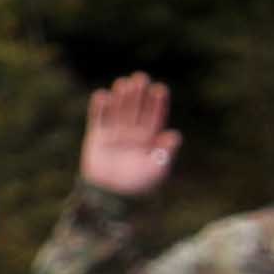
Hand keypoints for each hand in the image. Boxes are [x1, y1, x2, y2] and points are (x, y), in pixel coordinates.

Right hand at [79, 74, 180, 200]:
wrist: (112, 196)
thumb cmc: (138, 185)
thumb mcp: (157, 169)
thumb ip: (166, 152)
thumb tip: (175, 135)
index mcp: (150, 139)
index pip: (155, 117)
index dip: (157, 103)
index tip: (160, 89)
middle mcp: (133, 133)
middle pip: (136, 109)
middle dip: (139, 94)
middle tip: (140, 78)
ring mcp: (115, 134)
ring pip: (118, 111)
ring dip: (121, 97)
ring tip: (123, 83)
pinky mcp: (97, 137)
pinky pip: (98, 119)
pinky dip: (99, 108)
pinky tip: (102, 95)